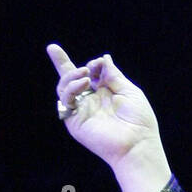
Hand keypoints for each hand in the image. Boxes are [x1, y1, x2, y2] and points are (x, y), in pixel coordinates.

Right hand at [47, 43, 170, 191]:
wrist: (138, 144)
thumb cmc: (139, 121)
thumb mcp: (129, 91)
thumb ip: (113, 75)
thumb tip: (104, 58)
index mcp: (105, 94)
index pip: (89, 74)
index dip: (92, 64)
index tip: (99, 63)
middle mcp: (91, 102)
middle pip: (71, 79)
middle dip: (61, 62)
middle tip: (52, 47)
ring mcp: (82, 111)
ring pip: (65, 87)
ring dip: (71, 75)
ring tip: (85, 73)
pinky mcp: (75, 121)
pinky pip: (66, 100)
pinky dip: (72, 87)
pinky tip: (84, 83)